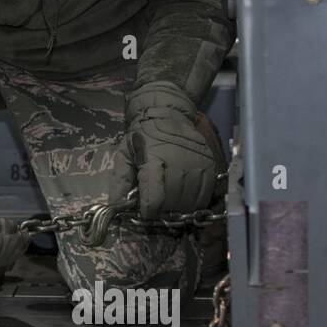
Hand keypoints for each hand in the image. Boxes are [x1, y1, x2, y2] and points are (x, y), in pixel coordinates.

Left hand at [120, 81, 217, 218]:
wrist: (168, 115)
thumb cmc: (142, 137)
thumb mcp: (124, 155)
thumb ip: (120, 182)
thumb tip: (116, 207)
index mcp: (152, 160)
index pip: (154, 198)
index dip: (149, 211)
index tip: (146, 212)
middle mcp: (177, 163)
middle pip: (173, 203)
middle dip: (163, 211)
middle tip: (157, 206)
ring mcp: (196, 164)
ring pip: (190, 202)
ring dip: (179, 208)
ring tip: (170, 202)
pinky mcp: (210, 165)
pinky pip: (205, 194)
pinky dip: (195, 202)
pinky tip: (185, 197)